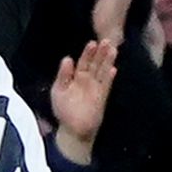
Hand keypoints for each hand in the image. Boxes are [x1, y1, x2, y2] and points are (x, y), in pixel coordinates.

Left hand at [51, 39, 116, 164]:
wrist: (72, 130)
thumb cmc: (64, 111)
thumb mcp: (58, 90)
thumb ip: (63, 75)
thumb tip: (67, 58)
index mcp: (76, 77)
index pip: (83, 61)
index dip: (88, 52)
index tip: (92, 43)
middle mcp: (87, 81)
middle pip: (96, 63)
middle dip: (101, 53)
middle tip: (107, 41)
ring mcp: (96, 88)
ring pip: (103, 71)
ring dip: (108, 61)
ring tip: (113, 50)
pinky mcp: (102, 97)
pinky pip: (106, 85)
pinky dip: (109, 77)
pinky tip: (113, 69)